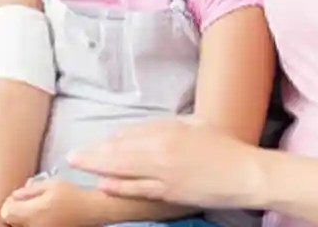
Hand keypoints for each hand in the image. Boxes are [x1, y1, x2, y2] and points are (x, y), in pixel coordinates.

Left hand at [0, 178, 89, 226]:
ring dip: (25, 218)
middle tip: (29, 203)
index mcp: (32, 214)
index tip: (19, 198)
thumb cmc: (72, 195)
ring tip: (39, 209)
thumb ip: (28, 190)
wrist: (93, 210)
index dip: (10, 204)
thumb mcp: (49, 184)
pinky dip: (35, 223)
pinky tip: (46, 216)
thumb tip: (14, 196)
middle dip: (17, 211)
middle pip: (12, 222)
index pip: (5, 213)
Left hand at [67, 117, 263, 208]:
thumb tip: (131, 133)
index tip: (95, 143)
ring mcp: (164, 174)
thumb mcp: (191, 124)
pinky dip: (119, 187)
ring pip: (123, 170)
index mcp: (166, 132)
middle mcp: (160, 152)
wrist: (246, 174)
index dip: (108, 140)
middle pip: (117, 152)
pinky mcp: (170, 193)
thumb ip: (161, 127)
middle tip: (71, 155)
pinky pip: (139, 190)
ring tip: (79, 166)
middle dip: (92, 153)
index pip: (127, 135)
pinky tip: (103, 184)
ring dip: (98, 167)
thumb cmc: (222, 145)